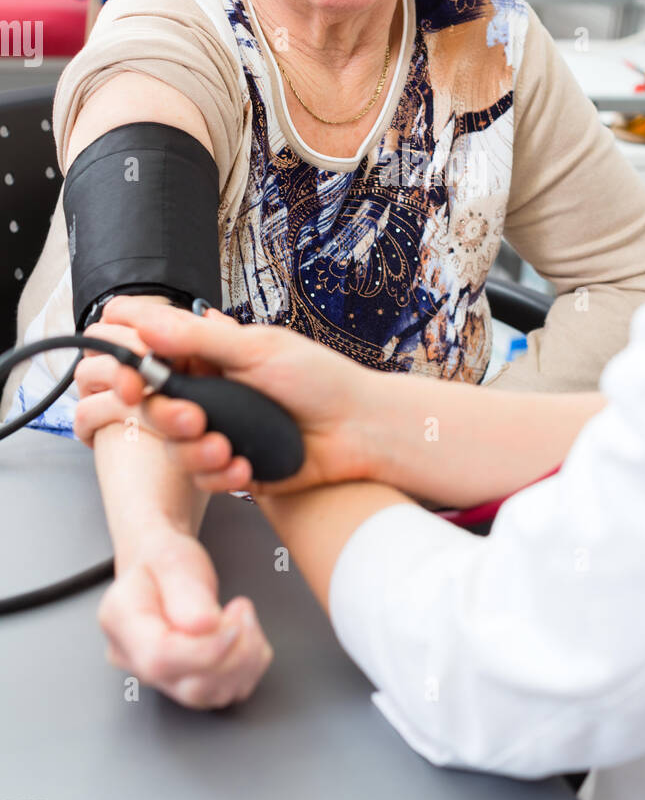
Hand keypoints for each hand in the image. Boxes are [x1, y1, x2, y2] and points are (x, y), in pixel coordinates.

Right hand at [94, 296, 376, 496]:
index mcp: (210, 354)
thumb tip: (145, 323)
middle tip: (195, 418)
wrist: (360, 431)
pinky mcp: (230, 465)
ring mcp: (219, 429)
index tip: (128, 379)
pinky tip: (245, 467)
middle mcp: (210, 391)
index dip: (131, 368)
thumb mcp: (258, 350)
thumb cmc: (321, 380)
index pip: (151, 355)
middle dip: (168, 416)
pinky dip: (219, 473)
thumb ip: (199, 340)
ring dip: (195, 450)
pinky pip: (202, 476)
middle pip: (154, 406)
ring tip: (227, 448)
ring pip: (173, 446)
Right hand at [99, 524, 272, 708]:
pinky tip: (246, 636)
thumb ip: (186, 591)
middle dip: (234, 651)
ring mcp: (161, 677)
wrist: (163, 567)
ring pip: (209, 694)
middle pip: (189, 685)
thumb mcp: (173, 558)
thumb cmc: (164, 561)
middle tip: (243, 609)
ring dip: (245, 659)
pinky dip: (248, 668)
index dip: (206, 648)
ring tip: (245, 617)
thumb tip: (205, 625)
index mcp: (121, 621)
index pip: (159, 657)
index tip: (233, 622)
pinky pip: (225, 692)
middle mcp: (134, 660)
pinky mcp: (187, 684)